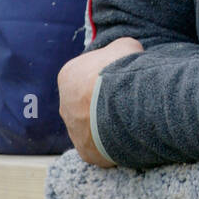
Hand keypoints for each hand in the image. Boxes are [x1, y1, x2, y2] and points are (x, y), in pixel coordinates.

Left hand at [57, 37, 144, 165]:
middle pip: (87, 104)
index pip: (87, 77)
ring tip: (133, 120)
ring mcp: (74, 131)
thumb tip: (123, 54)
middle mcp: (65, 105)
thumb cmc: (121, 69)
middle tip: (128, 101)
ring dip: (109, 125)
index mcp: (68, 77)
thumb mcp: (125, 46)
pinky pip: (102, 148)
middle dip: (104, 103)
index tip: (123, 78)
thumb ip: (119, 50)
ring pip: (93, 128)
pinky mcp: (86, 152)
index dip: (107, 77)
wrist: (124, 102)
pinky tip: (130, 137)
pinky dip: (114, 144)